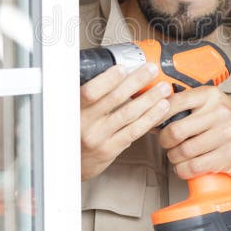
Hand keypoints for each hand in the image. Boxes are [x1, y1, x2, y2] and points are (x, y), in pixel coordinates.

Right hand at [80, 63, 172, 180]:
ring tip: (163, 88)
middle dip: (136, 82)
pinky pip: (134, 131)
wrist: (68, 162)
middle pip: (114, 99)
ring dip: (148, 99)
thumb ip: (86, 93)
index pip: (90, 92)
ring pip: (128, 115)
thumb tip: (110, 71)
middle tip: (151, 70)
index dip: (108, 79)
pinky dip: (150, 118)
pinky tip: (161, 108)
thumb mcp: (70, 109)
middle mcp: (85, 124)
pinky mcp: (110, 150)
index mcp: (74, 109)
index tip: (123, 68)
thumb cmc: (74, 129)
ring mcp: (98, 138)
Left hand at [158, 87, 230, 188]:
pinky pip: (194, 167)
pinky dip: (183, 170)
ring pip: (183, 152)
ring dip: (174, 158)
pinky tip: (185, 167)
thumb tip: (153, 114)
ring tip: (177, 157)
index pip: (174, 102)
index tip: (154, 124)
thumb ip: (187, 106)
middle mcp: (218, 113)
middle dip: (165, 142)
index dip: (157, 116)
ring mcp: (225, 135)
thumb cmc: (230, 122)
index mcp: (210, 96)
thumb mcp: (212, 104)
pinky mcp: (228, 156)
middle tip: (167, 144)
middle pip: (175, 131)